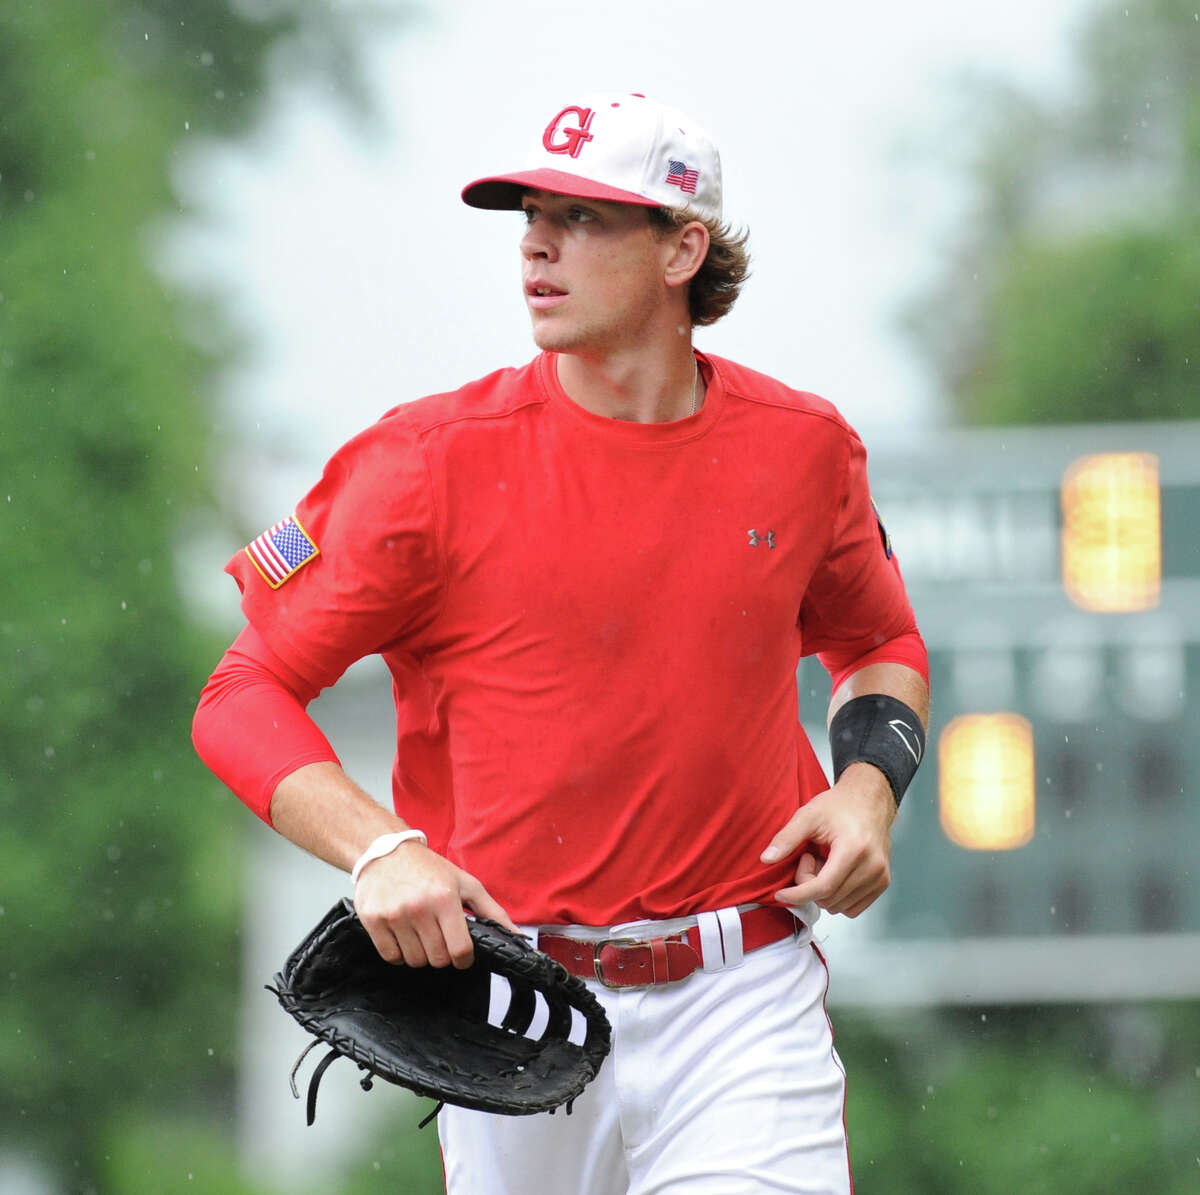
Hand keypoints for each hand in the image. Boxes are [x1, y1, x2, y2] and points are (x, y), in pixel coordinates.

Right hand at [353, 840, 518, 969]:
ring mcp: (394, 915)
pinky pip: (391, 957)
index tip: (461, 954)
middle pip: (437, 959)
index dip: (464, 958)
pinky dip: (399, 953)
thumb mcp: (465, 883)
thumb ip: (492, 912)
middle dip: (442, 954)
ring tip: (420, 931)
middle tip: (438, 936)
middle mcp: (418, 908)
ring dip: (420, 953)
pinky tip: (402, 934)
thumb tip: (517, 937)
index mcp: (444, 898)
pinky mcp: (372, 921)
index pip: (459, 950)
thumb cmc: (428, 868)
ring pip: (414, 961)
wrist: (385, 850)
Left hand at [760, 763, 896, 917]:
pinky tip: (835, 873)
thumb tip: (766, 859)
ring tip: (824, 863)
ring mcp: (880, 877)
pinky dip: (838, 898)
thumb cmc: (840, 806)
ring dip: (824, 892)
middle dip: (810, 884)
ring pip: (840, 907)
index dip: (798, 895)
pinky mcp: (883, 884)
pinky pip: (853, 908)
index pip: (823, 887)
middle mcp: (872, 867)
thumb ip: (786, 838)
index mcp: (854, 849)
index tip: (781, 894)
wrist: (869, 801)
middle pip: (829, 898)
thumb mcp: (808, 815)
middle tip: (810, 857)